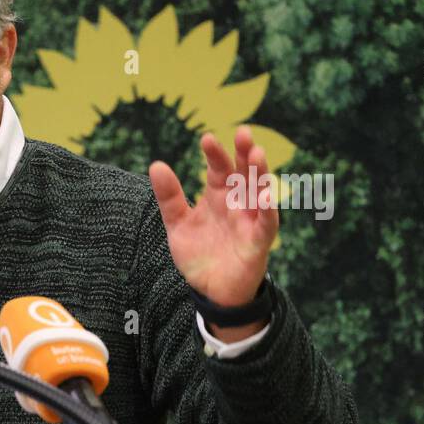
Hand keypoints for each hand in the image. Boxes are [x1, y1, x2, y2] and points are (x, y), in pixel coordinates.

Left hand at [149, 126, 276, 334]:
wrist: (210, 291)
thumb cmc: (199, 254)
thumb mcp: (177, 224)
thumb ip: (169, 197)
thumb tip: (156, 165)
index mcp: (218, 197)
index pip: (219, 169)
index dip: (215, 154)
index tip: (207, 138)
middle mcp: (236, 204)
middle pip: (243, 174)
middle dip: (244, 154)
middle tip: (244, 132)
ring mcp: (249, 221)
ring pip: (258, 192)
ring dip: (259, 174)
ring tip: (257, 154)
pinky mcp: (258, 242)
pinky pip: (266, 224)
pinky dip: (267, 211)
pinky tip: (265, 197)